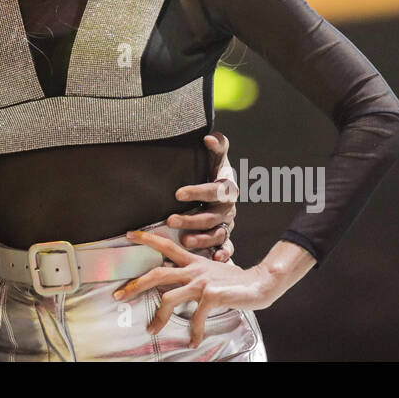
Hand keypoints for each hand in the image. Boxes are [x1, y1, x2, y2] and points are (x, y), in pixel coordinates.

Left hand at [112, 229, 276, 346]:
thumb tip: (175, 281)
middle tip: (119, 295)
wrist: (259, 283)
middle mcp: (194, 270)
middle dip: (136, 285)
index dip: (147, 239)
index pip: (166, 246)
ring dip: (158, 316)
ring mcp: (201, 283)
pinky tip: (192, 341)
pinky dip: (193, 332)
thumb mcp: (210, 272)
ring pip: (169, 298)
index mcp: (193, 261)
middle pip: (157, 274)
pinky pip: (194, 318)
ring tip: (152, 329)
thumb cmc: (234, 281)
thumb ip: (193, 274)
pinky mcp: (210, 296)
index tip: (129, 234)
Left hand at [168, 132, 237, 261]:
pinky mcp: (224, 236)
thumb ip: (217, 145)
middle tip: (170, 220)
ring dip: (202, 239)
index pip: (215, 189)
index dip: (197, 192)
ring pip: (217, 233)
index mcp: (226, 187)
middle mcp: (228, 207)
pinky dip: (223, 254)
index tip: (177, 193)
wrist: (221, 187)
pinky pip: (227, 247)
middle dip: (192, 219)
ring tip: (184, 240)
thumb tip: (208, 138)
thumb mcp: (216, 157)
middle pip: (212, 215)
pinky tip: (214, 259)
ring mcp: (227, 223)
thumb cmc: (215, 170)